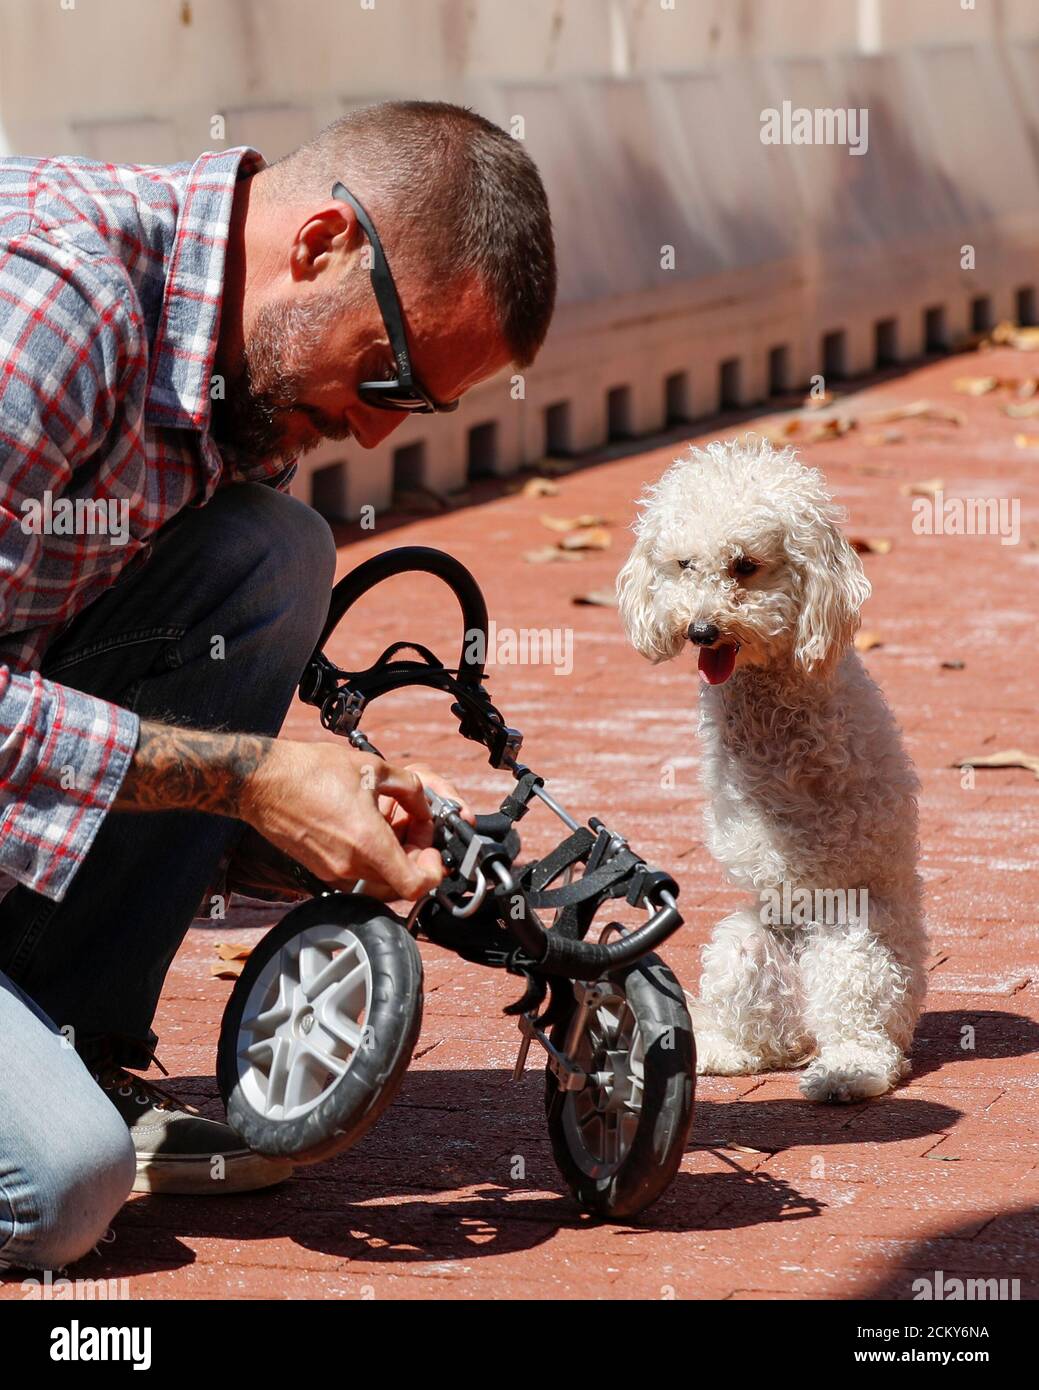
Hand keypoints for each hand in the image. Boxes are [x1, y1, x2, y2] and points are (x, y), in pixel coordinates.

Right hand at [239, 742, 448, 900]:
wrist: (263, 782)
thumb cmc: (309, 771)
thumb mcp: (373, 767)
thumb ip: (411, 789)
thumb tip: (425, 805)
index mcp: (367, 842)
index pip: (415, 885)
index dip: (433, 872)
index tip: (433, 851)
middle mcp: (350, 865)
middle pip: (400, 882)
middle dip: (416, 857)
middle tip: (416, 829)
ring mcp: (333, 872)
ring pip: (381, 879)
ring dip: (394, 858)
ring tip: (391, 823)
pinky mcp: (321, 870)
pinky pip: (359, 874)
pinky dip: (373, 858)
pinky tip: (369, 827)